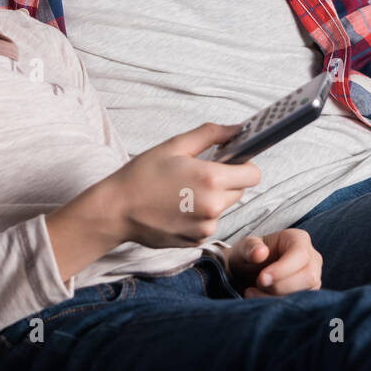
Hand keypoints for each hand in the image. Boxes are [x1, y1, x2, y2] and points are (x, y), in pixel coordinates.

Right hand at [107, 123, 257, 247]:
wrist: (116, 210)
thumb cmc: (142, 176)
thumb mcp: (175, 146)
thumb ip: (210, 134)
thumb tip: (237, 129)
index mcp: (211, 179)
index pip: (253, 175)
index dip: (244, 165)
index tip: (231, 162)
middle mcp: (213, 206)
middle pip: (240, 191)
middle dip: (227, 181)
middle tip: (199, 175)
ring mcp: (205, 227)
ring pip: (224, 208)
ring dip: (213, 199)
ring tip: (183, 193)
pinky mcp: (196, 240)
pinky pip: (209, 223)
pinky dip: (200, 216)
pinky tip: (177, 208)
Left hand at [224, 229, 322, 296]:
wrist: (250, 272)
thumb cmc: (250, 255)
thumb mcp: (244, 247)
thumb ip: (249, 247)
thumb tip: (260, 252)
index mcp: (298, 239)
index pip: (300, 254)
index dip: (283, 269)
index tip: (262, 278)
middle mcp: (312, 257)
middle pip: (308, 276)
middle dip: (280, 286)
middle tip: (258, 283)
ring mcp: (313, 277)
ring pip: (305, 293)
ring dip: (276, 297)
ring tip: (253, 292)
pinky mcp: (309, 294)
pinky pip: (299, 304)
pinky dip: (277, 305)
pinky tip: (261, 299)